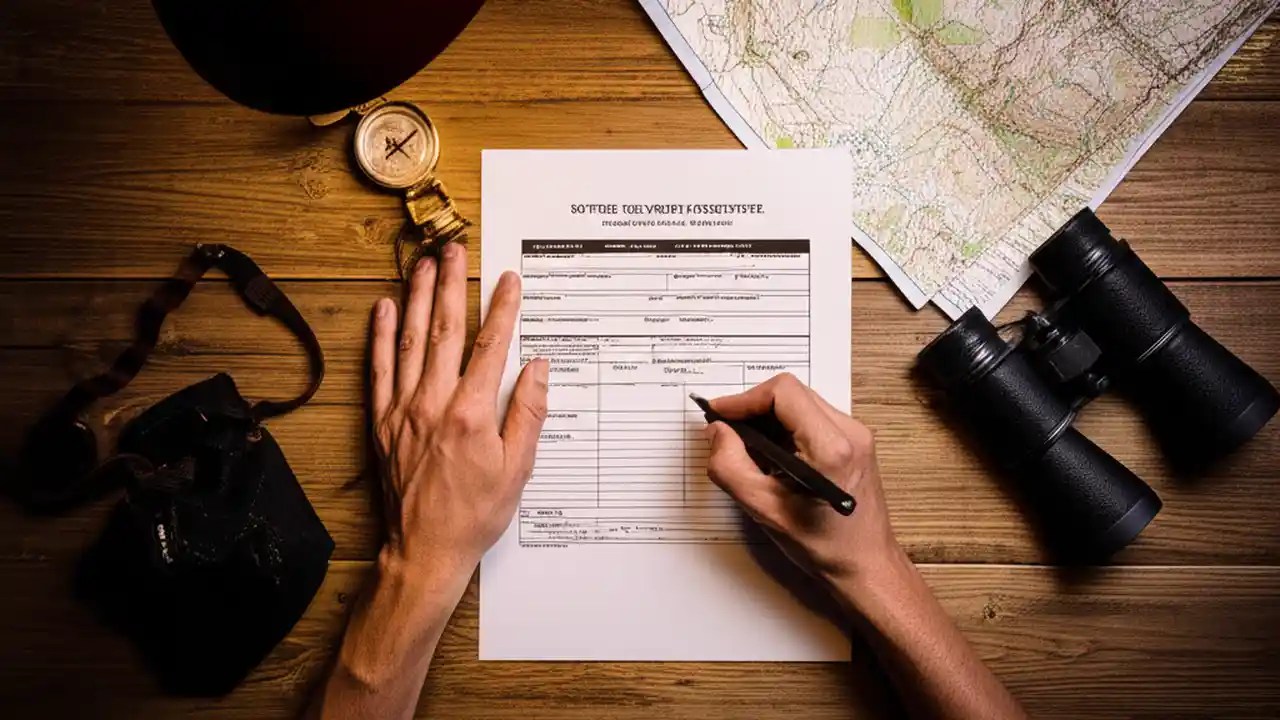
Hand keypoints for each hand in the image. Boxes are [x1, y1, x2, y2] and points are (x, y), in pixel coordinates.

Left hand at [369, 244, 548, 580]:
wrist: (424, 549)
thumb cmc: (474, 515)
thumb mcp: (517, 469)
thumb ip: (528, 414)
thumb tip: (536, 369)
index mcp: (471, 414)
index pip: (490, 347)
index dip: (502, 309)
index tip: (509, 280)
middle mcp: (433, 405)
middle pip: (445, 330)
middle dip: (452, 285)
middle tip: (455, 251)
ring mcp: (403, 411)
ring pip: (410, 341)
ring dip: (417, 298)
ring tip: (424, 265)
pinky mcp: (383, 423)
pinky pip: (379, 369)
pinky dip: (381, 336)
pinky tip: (384, 309)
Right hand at [704, 373, 900, 591]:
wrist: (865, 565)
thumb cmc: (825, 545)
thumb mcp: (764, 510)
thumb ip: (731, 467)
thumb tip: (717, 432)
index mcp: (831, 448)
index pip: (783, 392)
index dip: (744, 399)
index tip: (720, 413)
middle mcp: (851, 433)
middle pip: (791, 392)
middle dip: (754, 407)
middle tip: (728, 431)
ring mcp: (857, 435)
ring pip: (801, 402)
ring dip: (769, 417)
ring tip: (748, 446)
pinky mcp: (855, 442)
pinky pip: (813, 417)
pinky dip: (786, 427)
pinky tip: (772, 454)